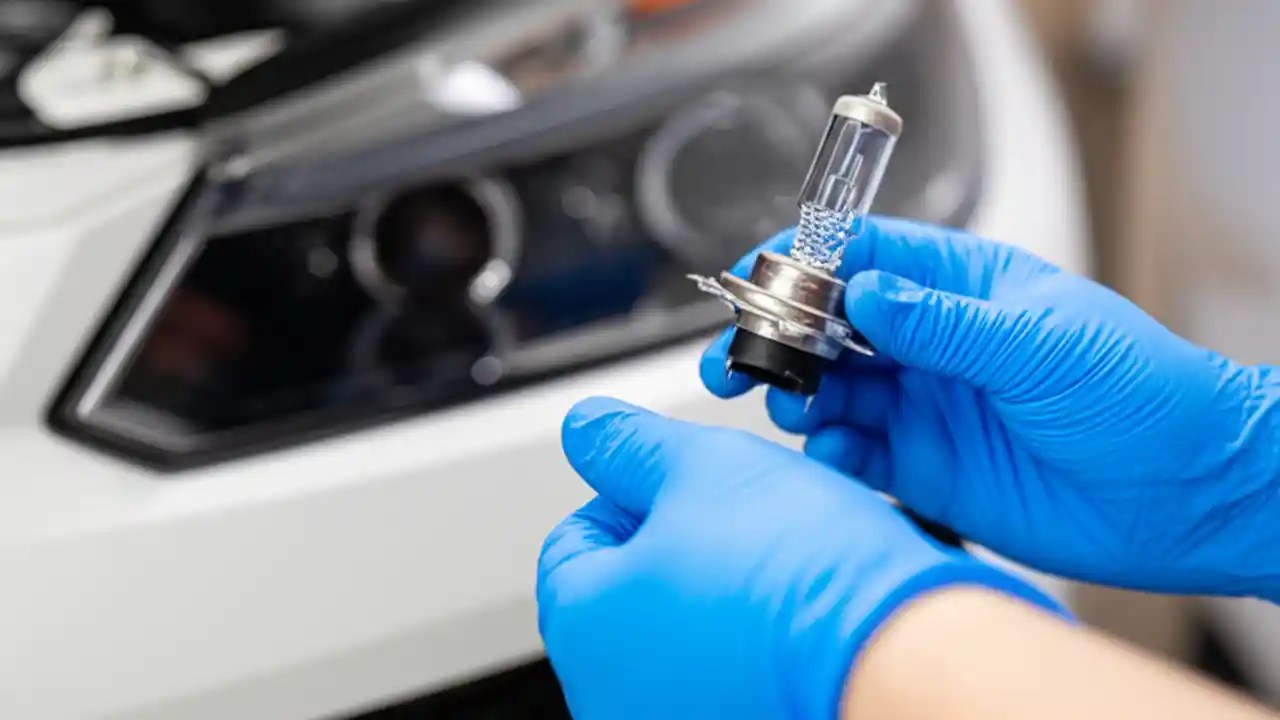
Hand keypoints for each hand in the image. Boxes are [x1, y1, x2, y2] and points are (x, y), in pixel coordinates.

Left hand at [537, 397, 1061, 719]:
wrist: (900, 651)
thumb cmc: (804, 573)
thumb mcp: (701, 467)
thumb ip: (626, 446)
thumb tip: (587, 429)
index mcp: (583, 625)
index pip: (573, 541)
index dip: (631, 495)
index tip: (681, 485)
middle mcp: (612, 695)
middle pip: (626, 595)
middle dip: (676, 547)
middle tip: (737, 521)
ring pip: (680, 639)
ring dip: (715, 596)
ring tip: (776, 566)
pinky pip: (725, 678)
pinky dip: (749, 647)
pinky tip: (794, 617)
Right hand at [702, 217, 1279, 600]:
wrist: (1184, 494)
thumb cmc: (1141, 394)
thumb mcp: (1040, 343)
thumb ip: (943, 323)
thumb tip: (865, 293)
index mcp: (961, 287)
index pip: (864, 255)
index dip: (805, 262)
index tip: (760, 279)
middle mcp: (932, 344)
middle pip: (828, 326)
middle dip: (777, 337)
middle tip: (739, 357)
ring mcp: (924, 406)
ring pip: (831, 391)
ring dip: (798, 397)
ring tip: (792, 407)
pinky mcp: (923, 469)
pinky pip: (855, 456)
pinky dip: (831, 455)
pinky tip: (832, 455)